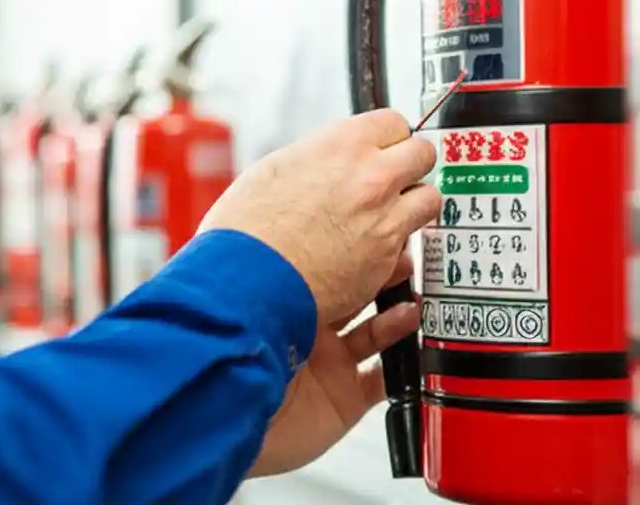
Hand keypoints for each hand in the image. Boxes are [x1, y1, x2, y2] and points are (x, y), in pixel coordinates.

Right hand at [199, 108, 439, 322]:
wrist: (246, 283)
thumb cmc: (247, 230)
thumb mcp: (274, 170)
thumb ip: (317, 158)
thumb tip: (332, 158)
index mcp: (342, 146)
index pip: (394, 122)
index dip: (386, 137)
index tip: (382, 147)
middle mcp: (371, 178)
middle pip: (422, 154)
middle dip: (408, 165)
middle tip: (393, 177)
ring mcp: (384, 221)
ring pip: (429, 199)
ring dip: (411, 205)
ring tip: (386, 216)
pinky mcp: (385, 262)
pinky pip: (410, 246)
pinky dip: (396, 248)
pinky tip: (372, 251)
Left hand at [247, 249, 419, 478]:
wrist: (228, 415)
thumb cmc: (227, 353)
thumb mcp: (262, 299)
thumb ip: (293, 272)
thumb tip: (302, 223)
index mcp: (284, 298)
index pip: (326, 267)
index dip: (351, 251)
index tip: (373, 234)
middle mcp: (307, 329)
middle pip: (355, 295)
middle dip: (382, 276)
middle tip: (403, 258)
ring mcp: (327, 364)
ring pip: (375, 333)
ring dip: (398, 315)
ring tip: (411, 298)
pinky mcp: (344, 399)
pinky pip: (383, 380)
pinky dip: (402, 362)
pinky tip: (410, 339)